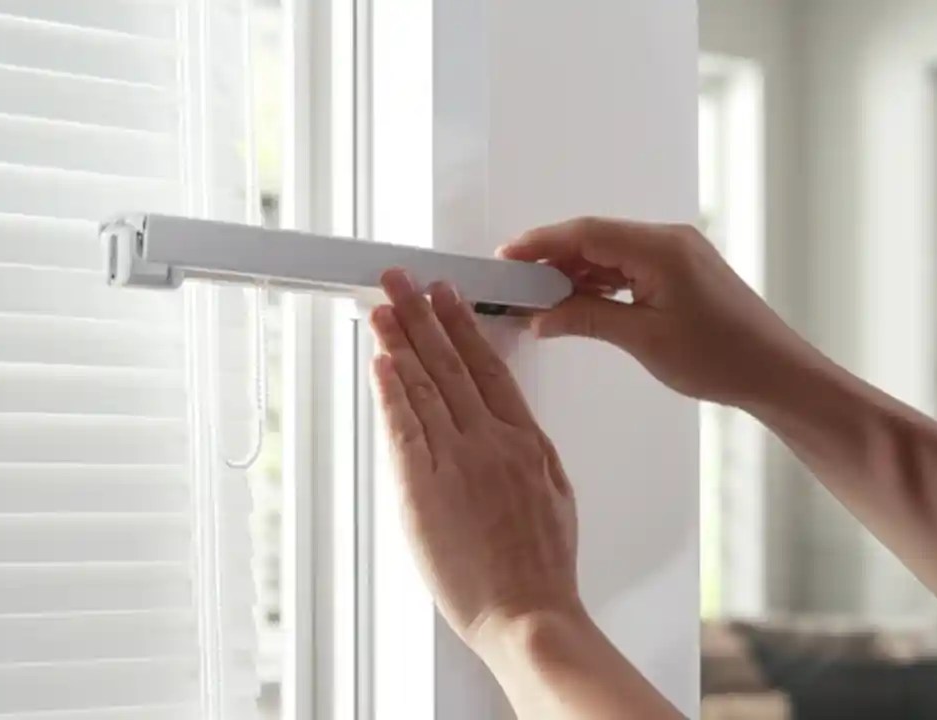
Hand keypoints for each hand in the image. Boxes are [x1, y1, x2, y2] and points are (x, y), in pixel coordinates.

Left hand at [369, 268, 581, 651]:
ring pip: (423, 387)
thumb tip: (512, 426)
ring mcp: (457, 462)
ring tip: (382, 308)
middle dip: (422, 314)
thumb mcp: (555, 492)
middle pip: (450, 363)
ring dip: (399, 341)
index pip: (488, 366)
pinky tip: (380, 363)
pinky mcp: (424, 488)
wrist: (529, 612)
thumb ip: (529, 450)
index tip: (448, 296)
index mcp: (525, 440)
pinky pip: (403, 427)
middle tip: (402, 280)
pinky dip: (390, 390)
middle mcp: (490, 441)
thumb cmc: (542, 567)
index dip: (463, 325)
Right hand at [500, 218, 825, 407]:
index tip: (506, 255)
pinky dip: (600, 280)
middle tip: (514, 281)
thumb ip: (586, 319)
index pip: (586, 233)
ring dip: (574, 271)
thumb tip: (541, 317)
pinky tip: (578, 300)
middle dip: (552, 258)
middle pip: (595, 238)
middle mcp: (669, 240)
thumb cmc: (722, 357)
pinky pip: (629, 265)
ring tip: (539, 297)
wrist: (777, 372)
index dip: (541, 243)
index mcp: (661, 248)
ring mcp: (678, 253)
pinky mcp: (681, 270)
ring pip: (610, 252)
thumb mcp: (644, 339)